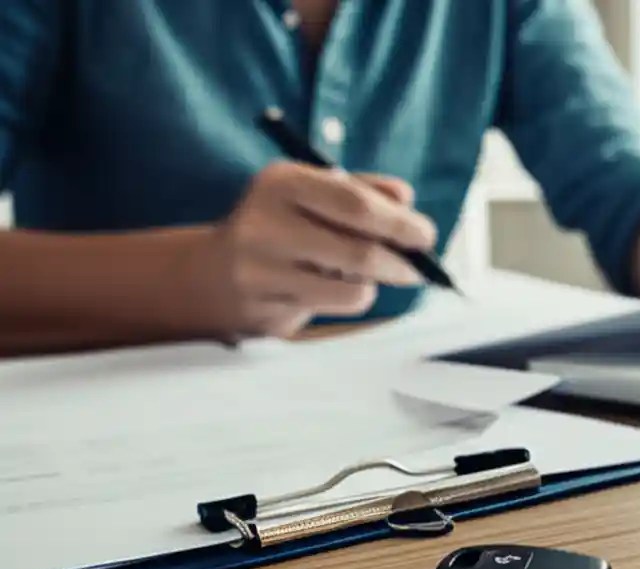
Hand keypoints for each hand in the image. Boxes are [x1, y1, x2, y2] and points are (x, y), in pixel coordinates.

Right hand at [203, 162, 435, 337]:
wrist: (210, 275)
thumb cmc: (279, 226)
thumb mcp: (311, 192)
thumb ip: (361, 190)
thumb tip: (405, 198)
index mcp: (282, 183)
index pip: (355, 204)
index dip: (400, 223)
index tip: (426, 236)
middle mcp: (266, 224)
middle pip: (360, 252)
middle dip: (401, 263)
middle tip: (417, 268)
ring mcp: (262, 272)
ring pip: (353, 290)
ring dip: (374, 285)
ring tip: (370, 276)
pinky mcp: (266, 310)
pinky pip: (333, 310)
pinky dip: (349, 300)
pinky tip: (335, 288)